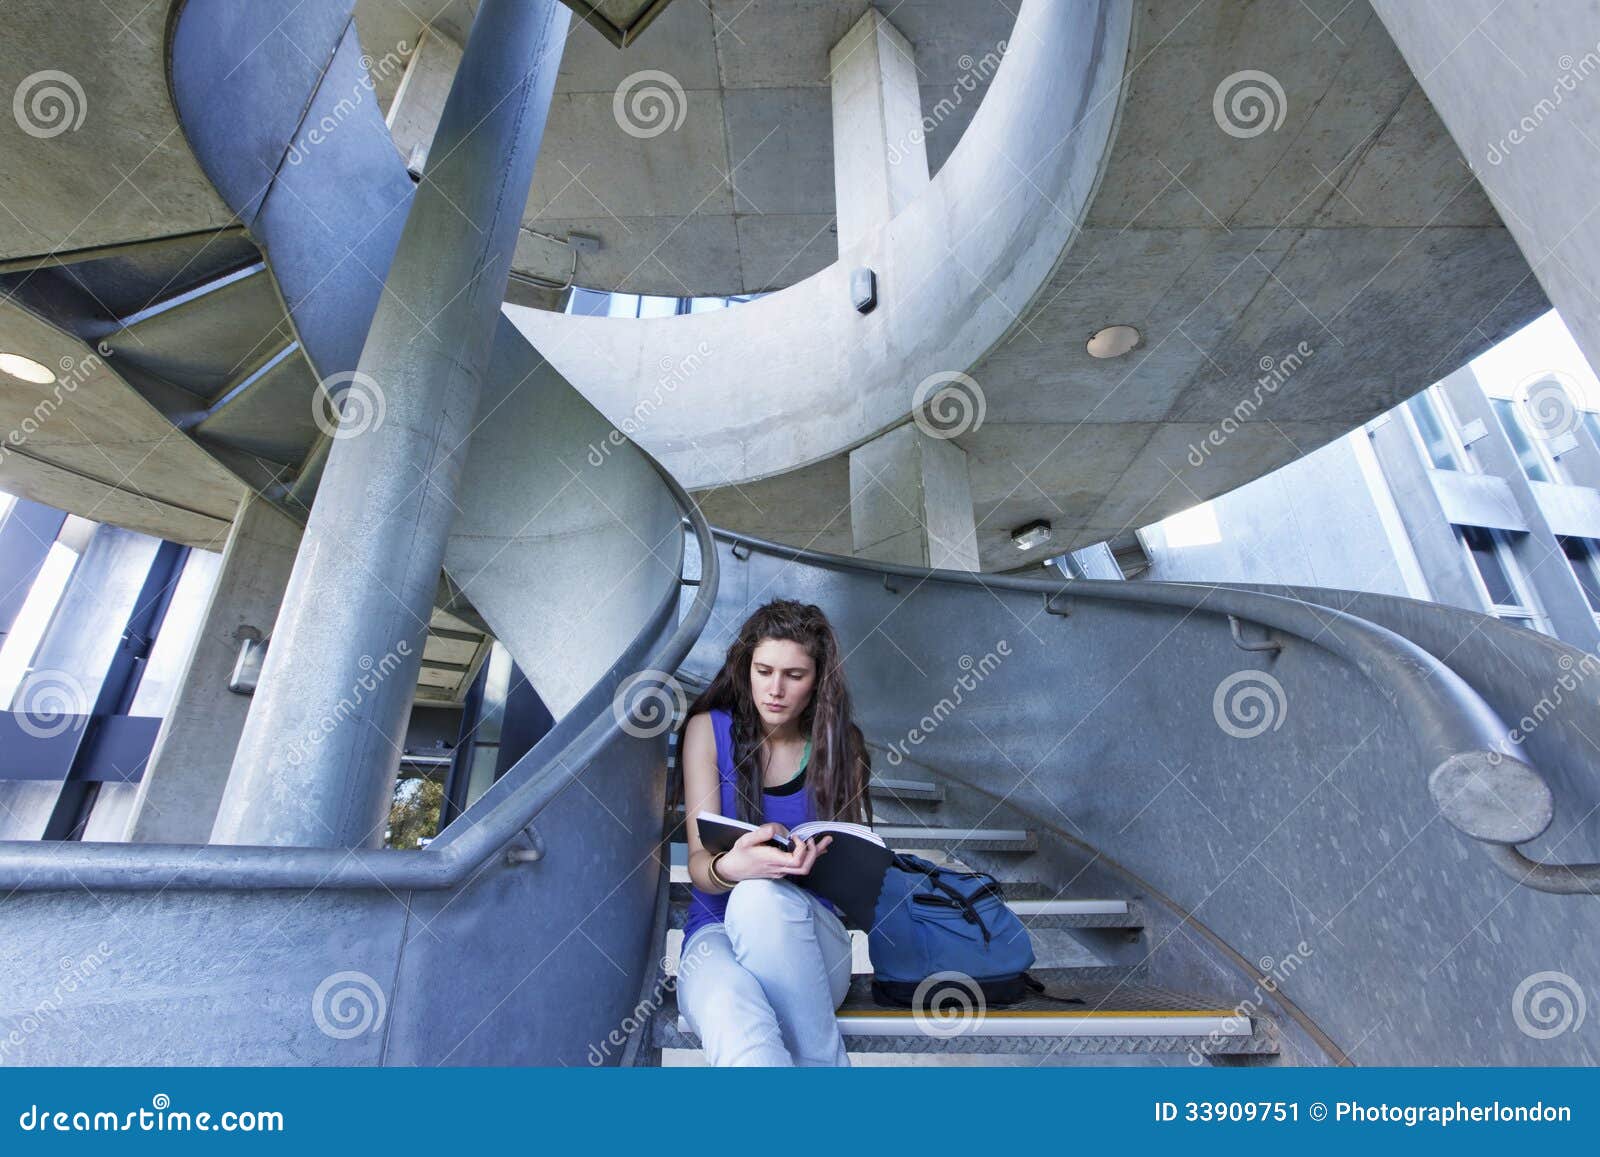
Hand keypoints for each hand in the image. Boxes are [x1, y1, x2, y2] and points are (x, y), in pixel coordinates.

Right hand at [718, 824, 832, 882]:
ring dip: (815, 854)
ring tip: (825, 842)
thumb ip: (761, 833)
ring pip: (803, 868)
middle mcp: (778, 869)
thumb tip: (777, 829)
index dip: (802, 848)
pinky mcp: (780, 870)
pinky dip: (809, 857)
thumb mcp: (746, 840)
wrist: (732, 870)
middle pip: (804, 868)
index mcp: (772, 861)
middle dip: (814, 853)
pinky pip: (798, 867)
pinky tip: (815, 850)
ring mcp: (780, 872)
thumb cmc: (739, 854)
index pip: (796, 860)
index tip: (795, 836)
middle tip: (815, 839)